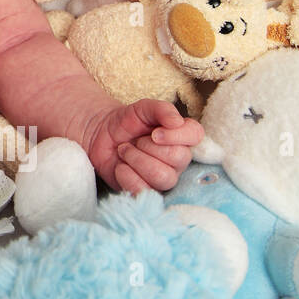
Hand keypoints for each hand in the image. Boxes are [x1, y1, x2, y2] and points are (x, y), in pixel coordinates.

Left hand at [84, 98, 202, 194]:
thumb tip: (177, 122)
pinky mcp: (146, 190)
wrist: (101, 134)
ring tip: (124, 151)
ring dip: (136, 160)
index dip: (176, 135)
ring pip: (162, 177)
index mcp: (182, 137)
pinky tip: (120, 166)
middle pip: (178, 158)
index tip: (155, 133)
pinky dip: (126, 175)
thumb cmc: (128, 121)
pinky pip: (144, 190)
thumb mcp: (143, 108)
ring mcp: (164, 178)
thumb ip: (162, 110)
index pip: (196, 135)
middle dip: (148, 146)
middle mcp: (178, 160)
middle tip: (135, 141)